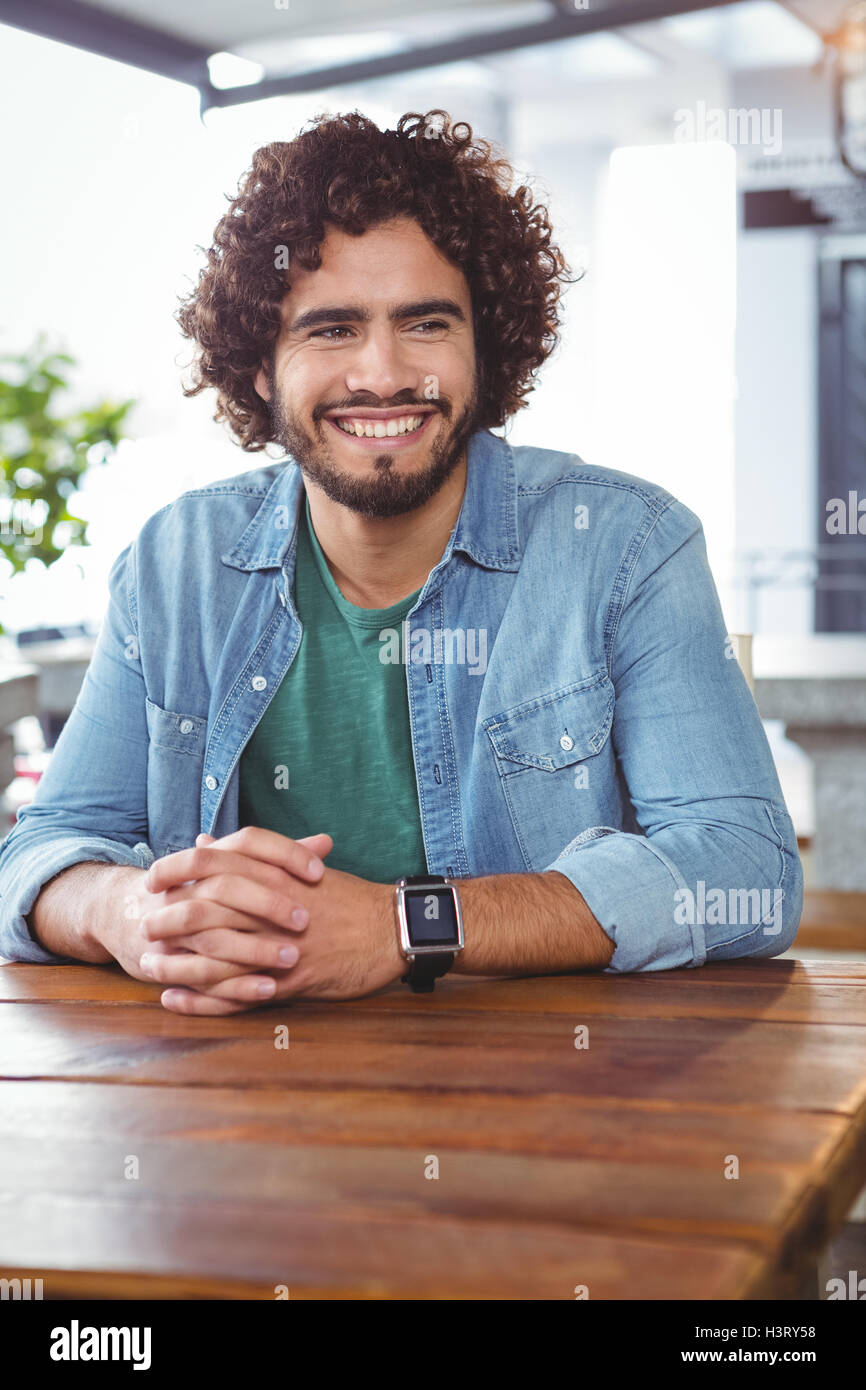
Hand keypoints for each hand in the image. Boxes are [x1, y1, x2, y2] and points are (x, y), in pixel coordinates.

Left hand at [140, 826, 404, 1013]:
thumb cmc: (351, 899)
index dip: (178, 869)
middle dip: (169, 918)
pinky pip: (237, 992)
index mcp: (277, 873)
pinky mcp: (292, 980)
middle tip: (144, 924)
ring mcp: (282, 945)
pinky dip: (202, 999)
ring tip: (148, 965)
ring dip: (177, 961)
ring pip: (216, 953)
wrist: (396, 928)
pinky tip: (175, 999)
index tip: (152, 879)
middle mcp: (274, 906)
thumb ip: (251, 855)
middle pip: (207, 908)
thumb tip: (205, 839)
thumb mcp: (302, 868)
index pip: (215, 862)